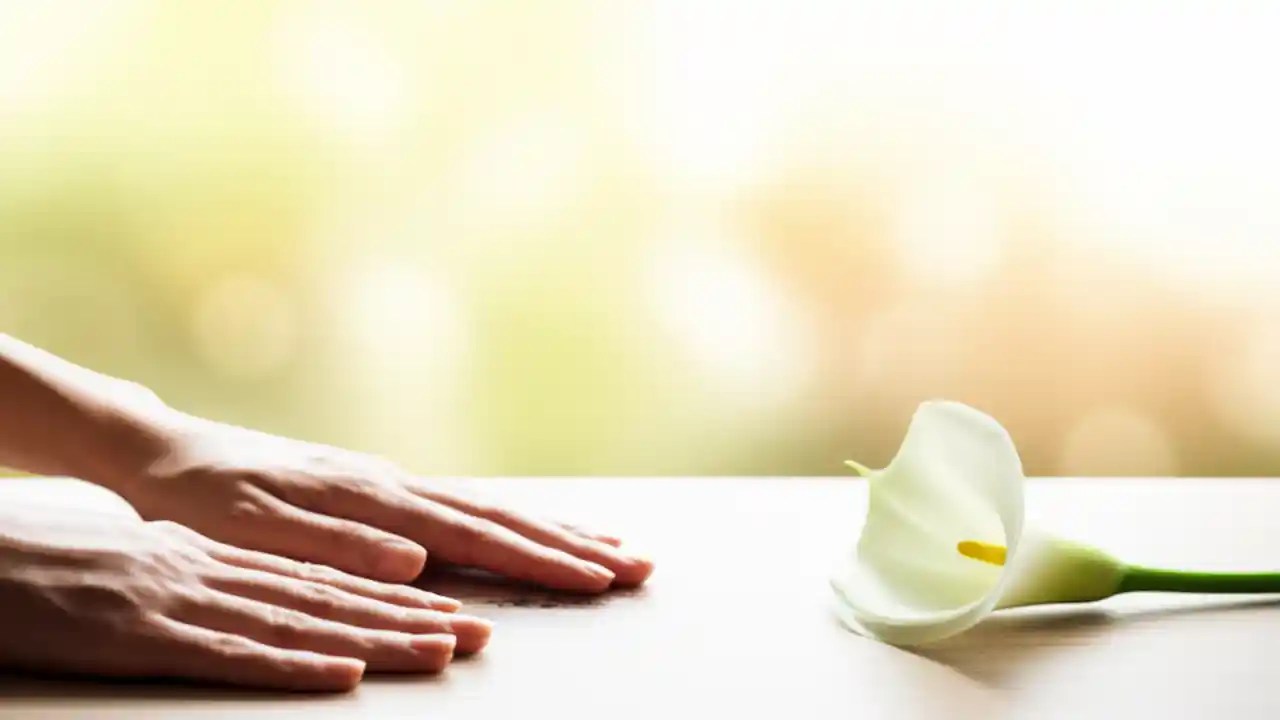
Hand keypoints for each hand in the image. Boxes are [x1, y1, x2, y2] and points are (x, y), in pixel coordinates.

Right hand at [0, 505, 491, 690]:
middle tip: (479, 635)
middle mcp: (222, 574)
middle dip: (412, 619)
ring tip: (438, 651)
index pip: (328, 581)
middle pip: (333, 599)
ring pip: (301, 621)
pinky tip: (339, 675)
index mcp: (226, 560)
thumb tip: (288, 606)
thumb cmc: (72, 572)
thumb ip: (224, 583)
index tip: (458, 613)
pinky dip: (290, 665)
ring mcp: (188, 601)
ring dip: (375, 639)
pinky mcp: (147, 634)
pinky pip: (229, 653)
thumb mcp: (160, 571)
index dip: (399, 600)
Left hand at [112, 414, 652, 589]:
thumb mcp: (251, 531)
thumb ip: (334, 547)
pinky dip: (512, 523)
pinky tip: (531, 531)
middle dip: (574, 546)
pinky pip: (463, 508)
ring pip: (491, 509)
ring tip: (612, 550)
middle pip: (503, 518)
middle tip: (640, 567)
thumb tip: (414, 560)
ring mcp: (391, 483)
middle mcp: (393, 485)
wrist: (166, 452)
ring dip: (556, 532)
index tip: (599, 577)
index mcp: (372, 499)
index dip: (541, 560)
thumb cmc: (202, 502)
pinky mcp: (380, 488)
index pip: (475, 535)